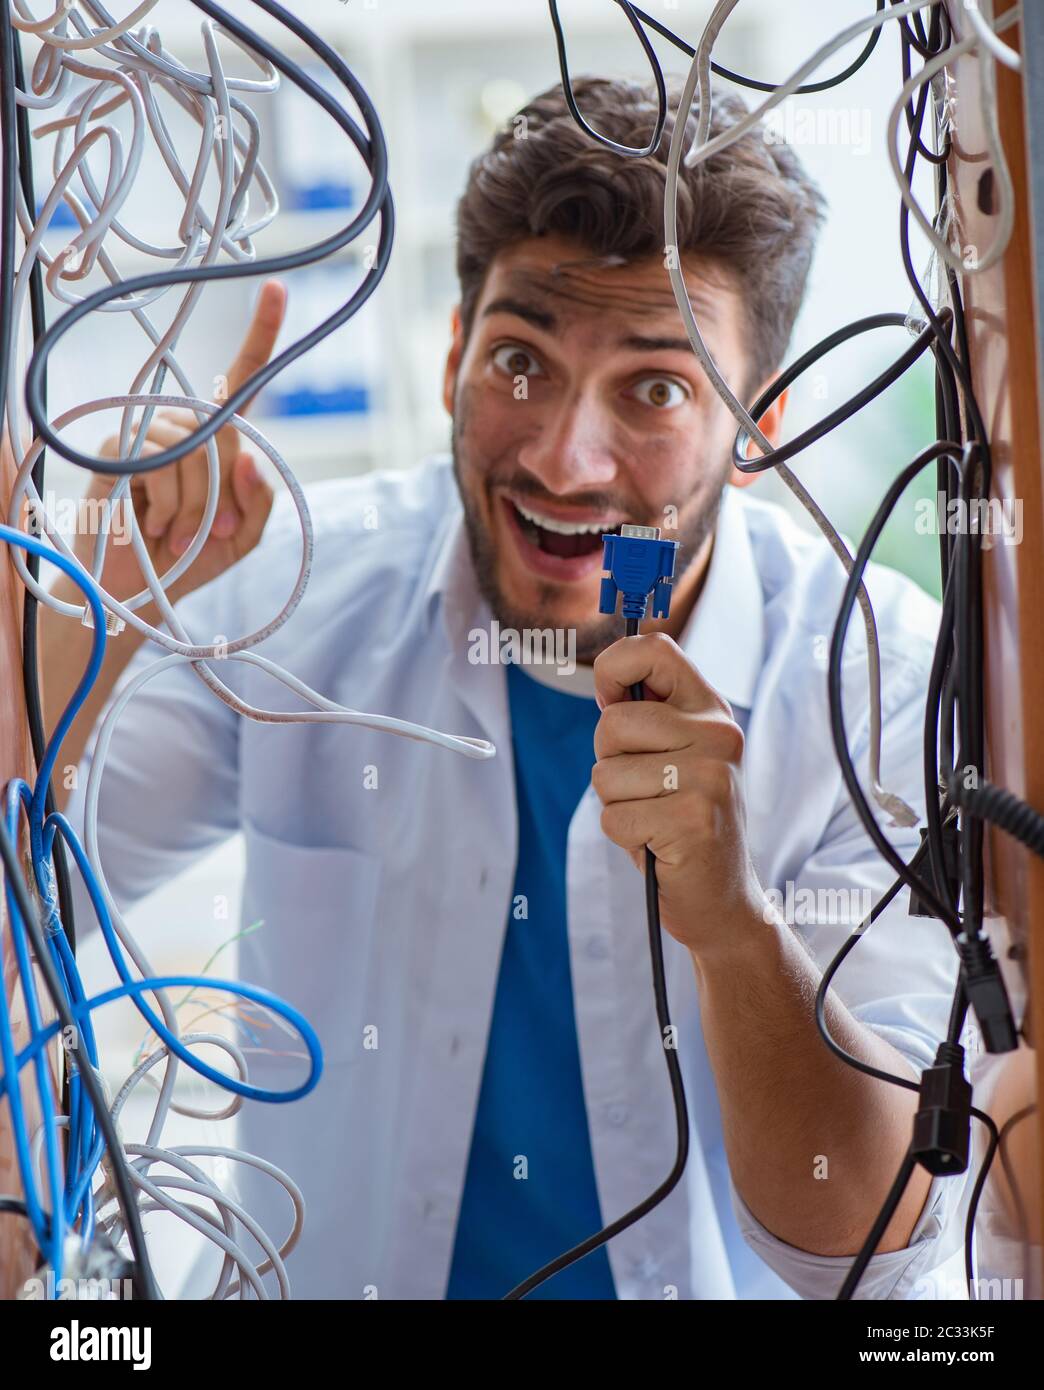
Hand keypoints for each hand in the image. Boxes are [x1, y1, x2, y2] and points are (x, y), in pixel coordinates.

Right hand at [67, 278, 286, 607]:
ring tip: (176, 534)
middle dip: (224, 496)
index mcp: (219, 436)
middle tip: (207, 533)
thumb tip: (251, 458)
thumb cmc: (194, 554)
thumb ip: (260, 499)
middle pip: (225, 436)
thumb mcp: (245, 534)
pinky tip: (151, 523)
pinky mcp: (117, 448)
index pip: (242, 381)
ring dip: (194, 509)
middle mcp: (184, 424)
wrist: (143, 586)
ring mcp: (148, 431)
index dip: (261, 336)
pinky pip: (159, 465)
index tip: (276, 290)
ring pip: (195, 455)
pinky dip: (167, 505)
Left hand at [591, 631, 768, 960]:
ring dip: (617, 806)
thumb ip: (650, 716)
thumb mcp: (675, 756)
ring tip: (654, 820)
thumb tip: (607, 682)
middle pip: (612, 723)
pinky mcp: (693, 820)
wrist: (723, 898)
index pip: (653, 650)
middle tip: (644, 792)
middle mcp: (717, 735)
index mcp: (710, 710)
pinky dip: (624, 838)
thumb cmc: (682, 821)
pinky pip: (614, 817)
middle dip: (608, 762)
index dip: (614, 668)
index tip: (609, 703)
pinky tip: (658, 845)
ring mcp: (710, 777)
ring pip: (606, 775)